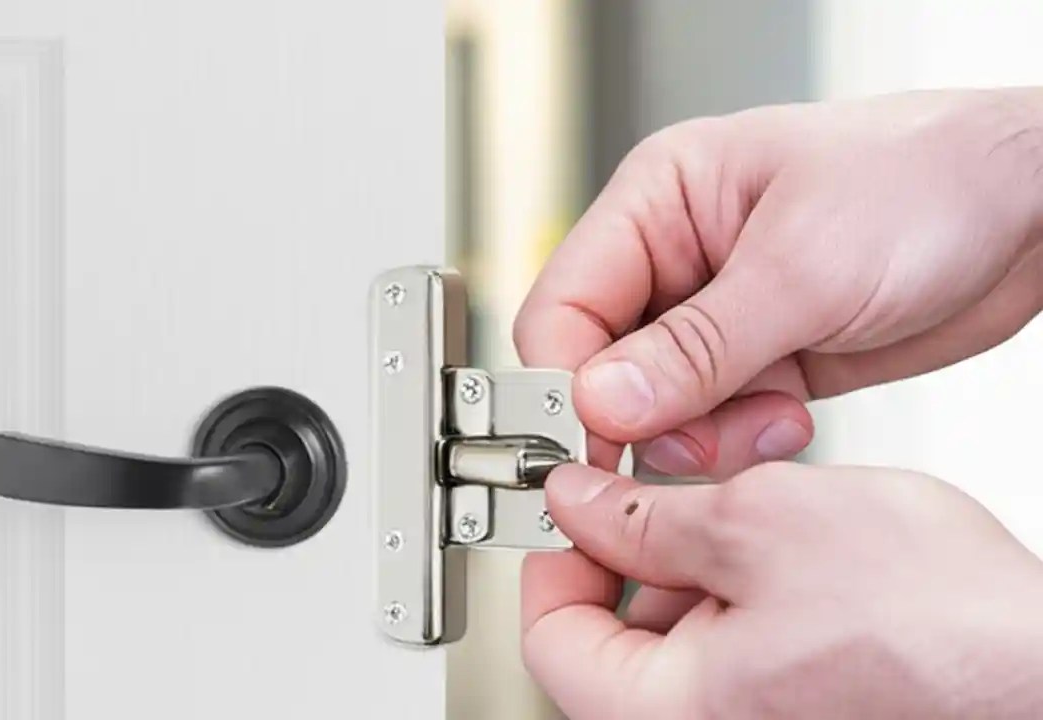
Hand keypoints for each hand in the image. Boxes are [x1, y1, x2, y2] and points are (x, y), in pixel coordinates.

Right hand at [514, 89, 1042, 476]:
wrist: (1029, 214)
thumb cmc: (925, 185)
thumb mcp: (802, 269)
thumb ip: (695, 347)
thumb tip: (600, 402)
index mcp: (658, 201)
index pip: (564, 304)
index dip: (565, 379)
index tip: (587, 442)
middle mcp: (675, 259)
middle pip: (599, 364)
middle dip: (643, 416)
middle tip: (695, 440)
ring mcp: (716, 315)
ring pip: (654, 407)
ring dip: (702, 435)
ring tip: (769, 417)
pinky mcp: (757, 360)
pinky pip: (712, 423)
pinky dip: (741, 440)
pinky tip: (789, 416)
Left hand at [522, 463, 1042, 718]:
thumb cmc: (935, 621)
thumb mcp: (760, 525)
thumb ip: (645, 516)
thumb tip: (576, 503)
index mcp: (667, 713)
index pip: (552, 637)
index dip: (553, 555)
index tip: (571, 504)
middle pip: (613, 639)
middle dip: (635, 553)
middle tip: (662, 492)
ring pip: (679, 639)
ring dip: (697, 567)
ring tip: (751, 517)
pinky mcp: (797, 711)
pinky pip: (736, 652)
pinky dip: (743, 594)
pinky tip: (787, 552)